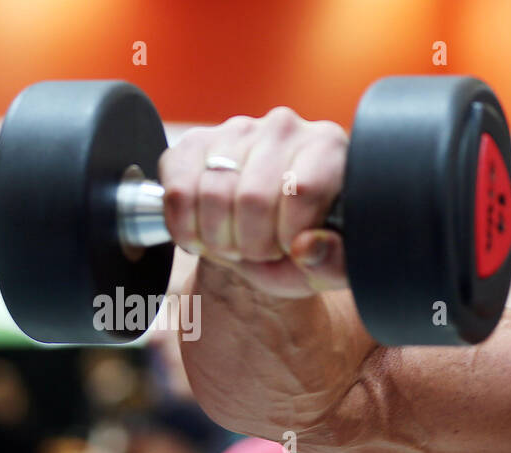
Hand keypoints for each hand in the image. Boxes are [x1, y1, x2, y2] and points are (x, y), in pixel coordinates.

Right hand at [159, 107, 350, 296]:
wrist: (267, 235)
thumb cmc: (306, 246)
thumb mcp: (330, 265)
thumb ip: (333, 262)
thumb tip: (305, 248)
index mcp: (329, 149)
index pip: (301, 190)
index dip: (288, 235)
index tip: (289, 249)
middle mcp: (284, 128)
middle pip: (253, 198)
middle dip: (253, 245)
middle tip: (261, 252)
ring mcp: (237, 130)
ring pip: (212, 195)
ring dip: (220, 240)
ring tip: (237, 245)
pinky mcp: (194, 142)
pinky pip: (177, 191)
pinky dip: (186, 228)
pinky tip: (206, 236)